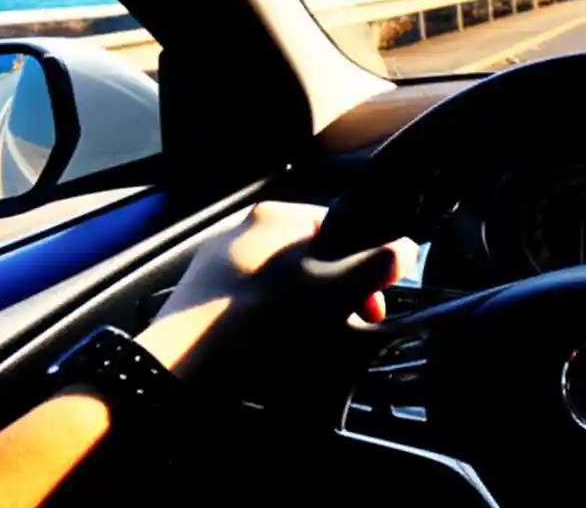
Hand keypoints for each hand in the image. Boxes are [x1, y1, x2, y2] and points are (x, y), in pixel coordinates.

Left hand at [135, 201, 415, 413]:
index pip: (341, 229)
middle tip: (346, 328)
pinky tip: (273, 348)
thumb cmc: (260, 321)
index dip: (366, 267)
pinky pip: (254, 302)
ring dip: (306, 308)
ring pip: (284, 281)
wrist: (178, 371)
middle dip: (336, 291)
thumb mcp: (331, 291)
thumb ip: (375, 266)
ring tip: (310, 343)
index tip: (372, 308)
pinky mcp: (200, 297)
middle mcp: (242, 228)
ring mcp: (217, 263)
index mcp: (275, 215)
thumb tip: (406, 249)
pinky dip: (272, 321)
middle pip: (312, 257)